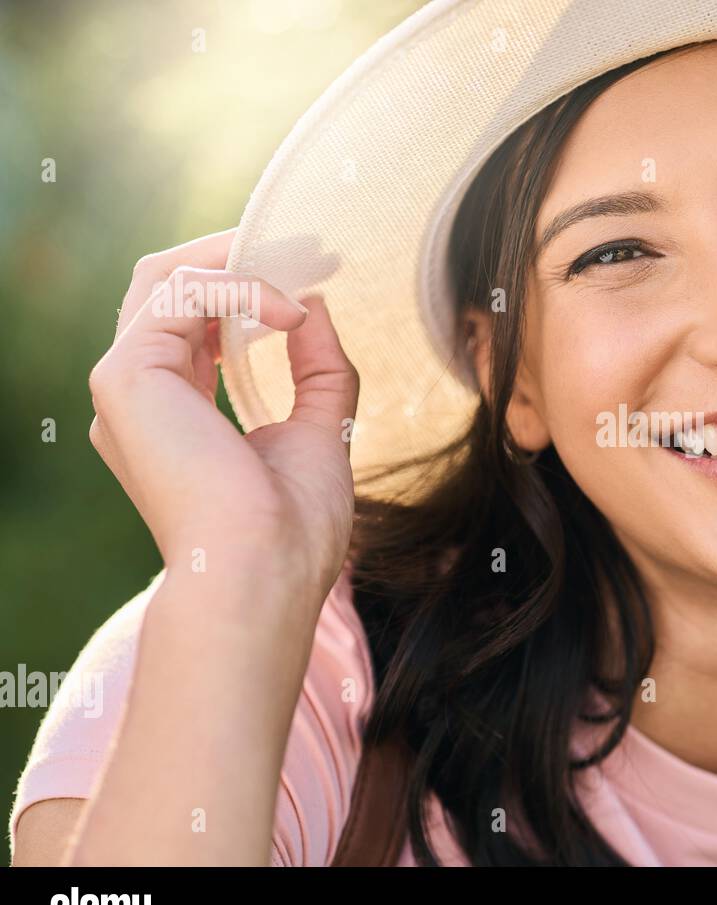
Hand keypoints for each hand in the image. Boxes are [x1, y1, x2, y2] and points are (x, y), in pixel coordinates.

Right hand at [89, 228, 359, 598]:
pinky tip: (289, 315)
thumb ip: (317, 370)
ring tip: (305, 269)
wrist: (261, 572)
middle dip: (238, 256)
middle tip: (307, 247)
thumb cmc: (290, 528)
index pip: (191, 322)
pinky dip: (242, 290)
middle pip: (167, 287)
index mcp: (174, 412)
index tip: (310, 271)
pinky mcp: (126, 377)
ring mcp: (125, 384)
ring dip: (242, 262)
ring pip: (166, 279)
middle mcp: (141, 396)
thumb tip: (318, 307)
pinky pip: (181, 295)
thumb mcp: (319, 430)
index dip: (246, 286)